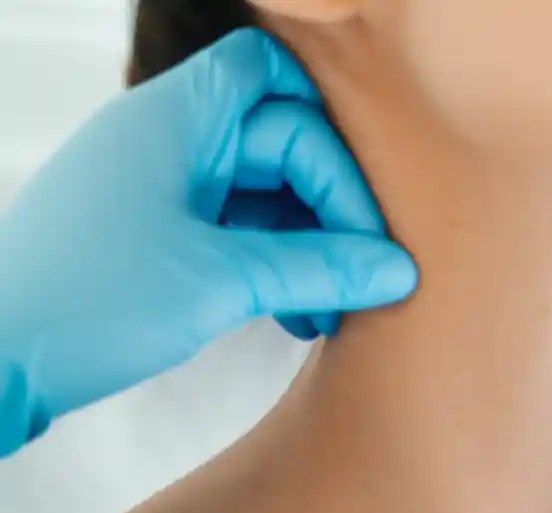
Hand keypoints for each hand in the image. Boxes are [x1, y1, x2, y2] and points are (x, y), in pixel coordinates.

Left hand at [0, 29, 416, 456]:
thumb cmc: (86, 306)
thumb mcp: (219, 282)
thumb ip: (319, 268)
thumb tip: (399, 271)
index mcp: (175, 118)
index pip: (282, 92)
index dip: (333, 155)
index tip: (364, 234)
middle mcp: (167, 139)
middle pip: (281, 142)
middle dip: (329, 209)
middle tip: (361, 276)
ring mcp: (157, 186)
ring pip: (263, 192)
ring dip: (307, 245)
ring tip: (328, 310)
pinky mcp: (151, 234)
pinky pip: (235, 229)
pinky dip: (273, 263)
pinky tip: (294, 315)